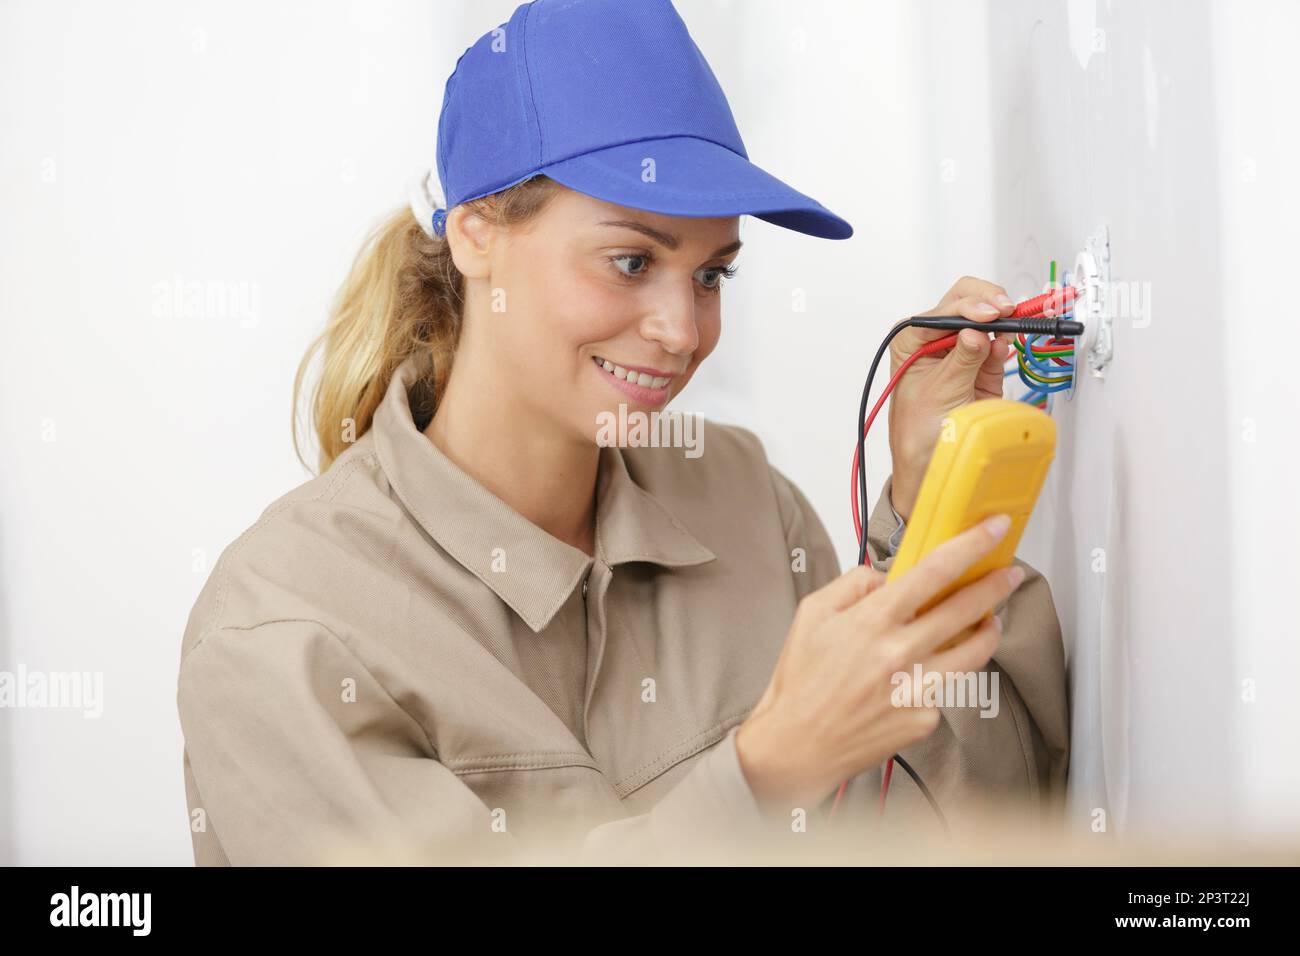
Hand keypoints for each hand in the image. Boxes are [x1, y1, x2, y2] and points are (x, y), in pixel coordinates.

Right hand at [734, 513, 1023, 812]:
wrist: (798, 744)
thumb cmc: (801, 680)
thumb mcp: (812, 614)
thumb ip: (851, 585)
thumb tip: (884, 577)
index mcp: (872, 620)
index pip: (934, 572)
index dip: (970, 546)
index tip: (994, 530)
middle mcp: (899, 653)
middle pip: (966, 609)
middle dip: (996, 586)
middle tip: (1011, 575)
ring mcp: (915, 688)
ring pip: (974, 652)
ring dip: (988, 630)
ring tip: (990, 621)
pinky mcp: (923, 718)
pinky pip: (943, 688)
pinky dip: (938, 676)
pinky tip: (922, 676)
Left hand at [887, 276, 1015, 521]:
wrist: (931, 458)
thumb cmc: (918, 428)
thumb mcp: (940, 392)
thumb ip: (962, 361)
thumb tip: (976, 333)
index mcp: (912, 338)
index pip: (944, 309)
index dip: (969, 307)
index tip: (990, 316)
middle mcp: (935, 337)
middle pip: (966, 301)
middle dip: (988, 302)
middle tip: (1006, 312)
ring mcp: (961, 348)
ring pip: (987, 316)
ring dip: (1001, 319)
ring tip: (1011, 326)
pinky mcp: (983, 363)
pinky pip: (998, 343)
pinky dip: (1005, 341)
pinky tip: (1006, 345)